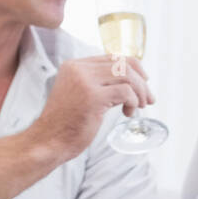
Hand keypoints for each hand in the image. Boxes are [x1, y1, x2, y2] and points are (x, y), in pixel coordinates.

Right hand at [36, 56, 154, 161]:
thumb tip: (130, 82)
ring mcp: (85, 82)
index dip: (134, 68)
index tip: (144, 84)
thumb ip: (99, 84)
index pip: (113, 57)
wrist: (48, 141)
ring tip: (139, 107)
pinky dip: (133, 102)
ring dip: (140, 91)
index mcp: (74, 65)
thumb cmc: (67, 124)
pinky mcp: (92, 97)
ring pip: (126, 75)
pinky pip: (125, 92)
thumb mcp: (81, 95)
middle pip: (123, 64)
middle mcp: (79, 69)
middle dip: (142, 82)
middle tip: (148, 99)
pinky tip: (128, 113)